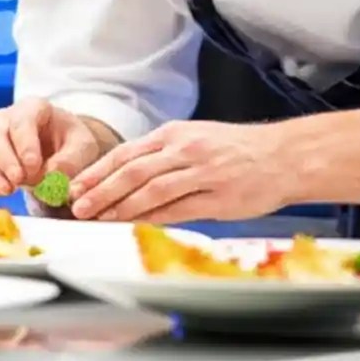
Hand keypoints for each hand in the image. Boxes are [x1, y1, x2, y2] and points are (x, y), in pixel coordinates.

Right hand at [0, 98, 101, 197]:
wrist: (60, 150)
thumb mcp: (83, 147)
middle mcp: (6, 119)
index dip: (24, 143)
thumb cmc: (71, 143)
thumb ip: (70, 160)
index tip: (33, 166)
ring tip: (8, 190)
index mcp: (32, 108)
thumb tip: (50, 174)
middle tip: (18, 181)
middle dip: (5, 160)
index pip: (22, 120)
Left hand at [68, 120, 290, 222]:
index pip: (124, 153)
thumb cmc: (234, 149)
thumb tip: (120, 178)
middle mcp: (184, 150)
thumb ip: (158, 156)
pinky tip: (134, 226)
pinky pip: (178, 209)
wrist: (284, 155)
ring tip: (99, 219)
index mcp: (173, 134)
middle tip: (77, 206)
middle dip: (100, 191)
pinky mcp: (219, 198)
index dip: (96, 172)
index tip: (75, 186)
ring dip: (121, 207)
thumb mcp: (192, 138)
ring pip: (151, 191)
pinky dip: (153, 218)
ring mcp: (202, 173)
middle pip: (132, 171)